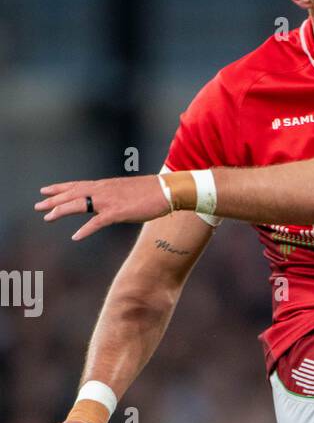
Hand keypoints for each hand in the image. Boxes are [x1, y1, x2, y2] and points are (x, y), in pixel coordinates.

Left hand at [35, 175, 170, 239]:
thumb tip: (110, 204)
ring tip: (47, 217)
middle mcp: (103, 190)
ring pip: (78, 205)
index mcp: (105, 185)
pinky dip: (85, 230)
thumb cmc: (152, 193)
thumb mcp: (128, 192)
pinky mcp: (118, 213)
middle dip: (53, 200)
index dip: (59, 188)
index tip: (44, 190)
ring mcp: (109, 201)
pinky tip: (75, 237)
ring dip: (61, 211)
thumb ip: (115, 197)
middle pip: (72, 194)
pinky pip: (97, 223)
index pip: (76, 185)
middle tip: (37, 206)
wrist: (167, 191)